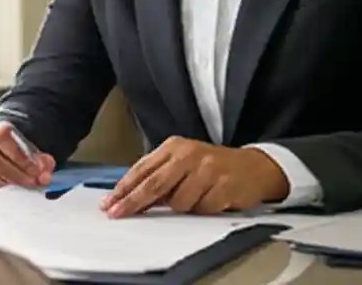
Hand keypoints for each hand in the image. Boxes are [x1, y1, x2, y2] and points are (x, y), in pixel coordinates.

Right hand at [0, 123, 55, 197]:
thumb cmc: (7, 151)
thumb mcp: (24, 148)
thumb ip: (38, 159)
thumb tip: (46, 173)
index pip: (2, 138)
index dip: (20, 157)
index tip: (36, 171)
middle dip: (14, 174)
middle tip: (31, 183)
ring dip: (4, 186)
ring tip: (20, 191)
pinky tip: (3, 196)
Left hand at [101, 137, 287, 217]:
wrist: (252, 167)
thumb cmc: (211, 166)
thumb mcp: (182, 163)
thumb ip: (158, 176)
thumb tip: (129, 197)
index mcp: (175, 146)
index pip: (142, 169)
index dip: (124, 189)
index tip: (109, 203)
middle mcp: (190, 154)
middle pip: (153, 184)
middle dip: (133, 202)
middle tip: (117, 214)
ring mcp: (208, 169)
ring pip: (178, 202)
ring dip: (183, 207)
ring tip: (196, 197)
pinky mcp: (224, 186)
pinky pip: (202, 209)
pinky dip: (203, 210)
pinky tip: (212, 199)